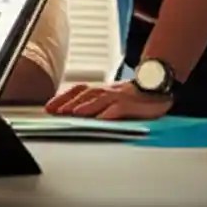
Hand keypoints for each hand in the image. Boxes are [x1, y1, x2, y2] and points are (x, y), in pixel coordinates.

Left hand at [45, 81, 173, 119]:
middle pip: (84, 94)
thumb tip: (72, 112)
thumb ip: (95, 102)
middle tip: (55, 112)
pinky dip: (108, 113)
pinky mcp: (132, 104)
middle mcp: (107, 90)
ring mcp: (119, 96)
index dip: (62, 98)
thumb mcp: (112, 98)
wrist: (158, 87)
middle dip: (68, 103)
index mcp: (101, 89)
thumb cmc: (133, 96)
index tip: (48, 107)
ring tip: (73, 113)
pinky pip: (118, 108)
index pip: (77, 91)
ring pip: (99, 99)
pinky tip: (100, 119)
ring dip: (85, 106)